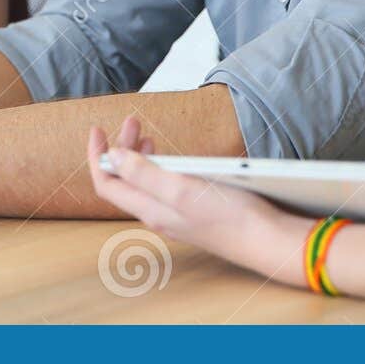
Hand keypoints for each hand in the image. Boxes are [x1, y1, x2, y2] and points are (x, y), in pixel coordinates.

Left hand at [88, 115, 308, 285]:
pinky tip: (173, 156)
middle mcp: (159, 214)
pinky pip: (165, 187)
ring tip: (145, 134)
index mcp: (150, 209)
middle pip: (125, 180)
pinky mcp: (195, 212)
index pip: (107, 184)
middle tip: (131, 122)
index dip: (96, 156)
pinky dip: (161, 166)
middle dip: (121, 148)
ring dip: (139, 156)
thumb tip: (112, 158)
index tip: (97, 130)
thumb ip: (144, 174)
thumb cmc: (230, 216)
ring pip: (145, 183)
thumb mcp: (181, 189)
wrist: (268, 241)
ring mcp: (177, 214)